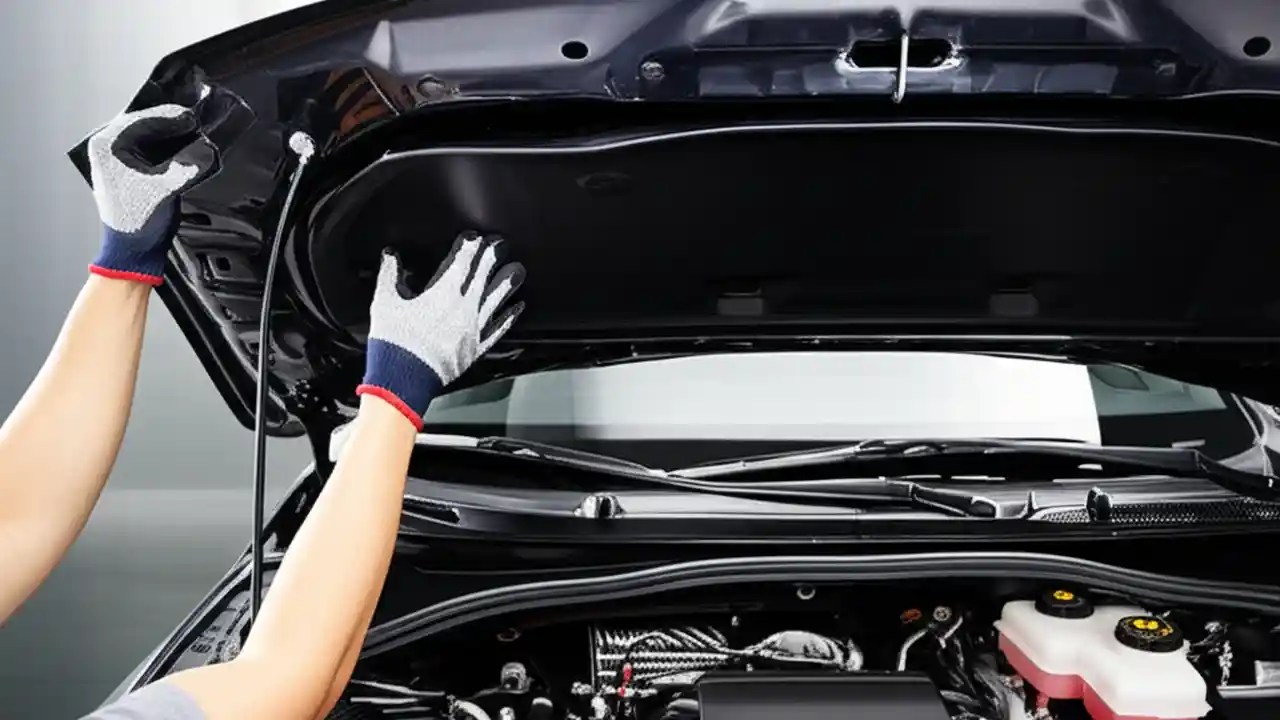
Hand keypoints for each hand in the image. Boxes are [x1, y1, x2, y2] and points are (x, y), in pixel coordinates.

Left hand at [87, 103, 217, 284]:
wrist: (133, 250)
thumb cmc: (135, 223)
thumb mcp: (164, 190)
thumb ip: (185, 167)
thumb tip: (206, 149)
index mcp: (106, 148)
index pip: (140, 120)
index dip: (168, 117)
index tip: (190, 116)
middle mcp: (107, 149)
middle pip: (143, 124)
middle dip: (170, 123)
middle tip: (193, 121)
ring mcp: (117, 159)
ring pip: (147, 135)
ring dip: (170, 134)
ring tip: (192, 132)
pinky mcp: (129, 169)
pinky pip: (150, 149)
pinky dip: (168, 147)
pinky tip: (184, 148)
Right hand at [357, 232, 525, 428]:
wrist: (403, 381)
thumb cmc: (393, 344)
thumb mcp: (384, 304)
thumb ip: (388, 276)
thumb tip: (389, 257)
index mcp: (442, 295)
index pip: (461, 264)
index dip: (471, 248)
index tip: (478, 238)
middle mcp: (462, 309)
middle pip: (481, 279)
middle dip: (491, 260)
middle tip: (501, 246)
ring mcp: (472, 331)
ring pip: (494, 302)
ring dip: (506, 284)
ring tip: (518, 271)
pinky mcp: (474, 350)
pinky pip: (496, 331)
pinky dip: (507, 319)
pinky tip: (516, 309)